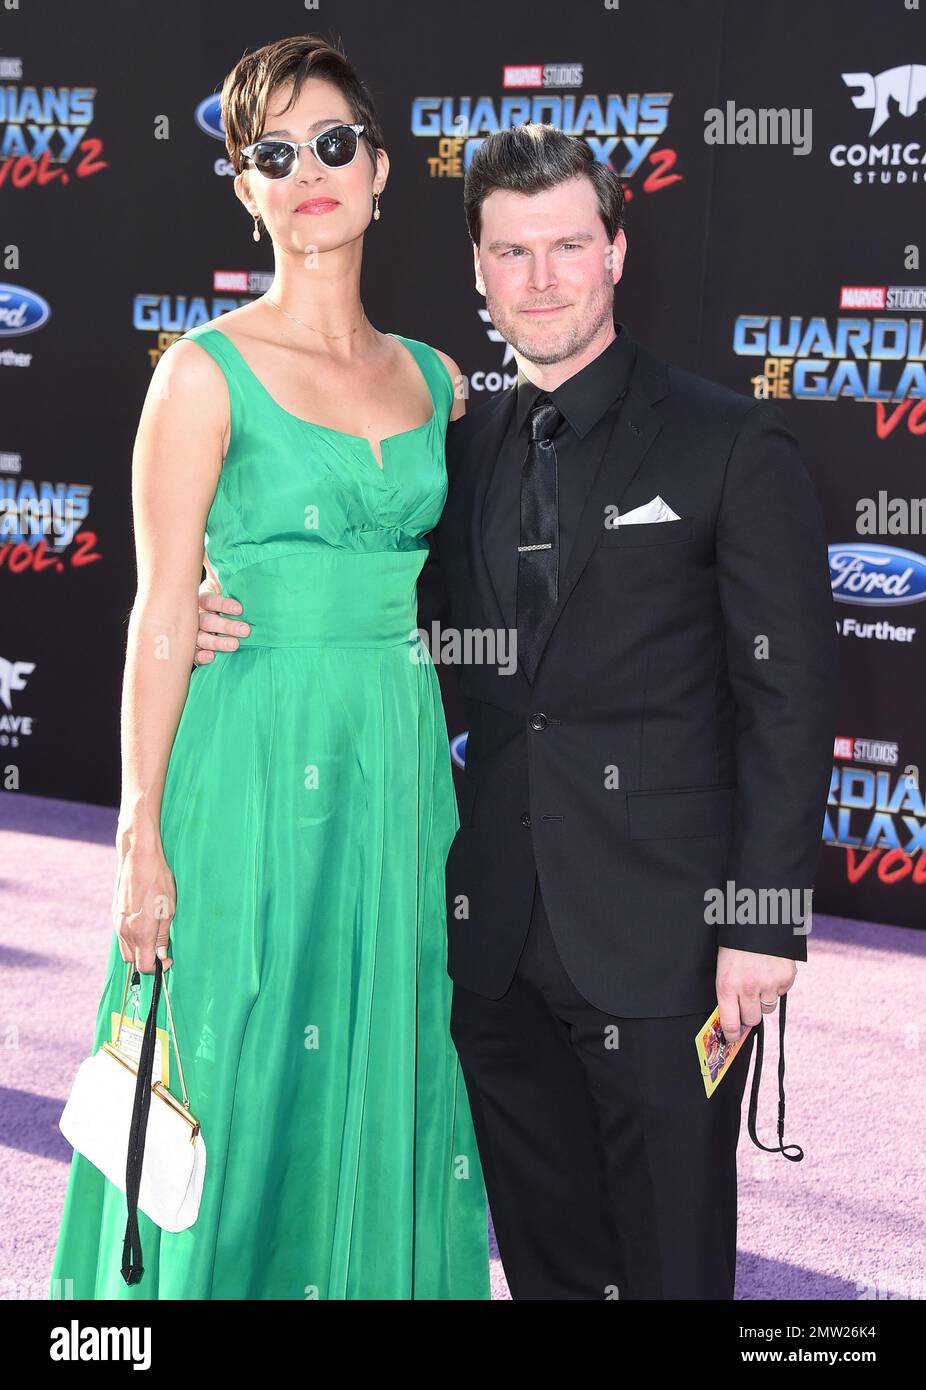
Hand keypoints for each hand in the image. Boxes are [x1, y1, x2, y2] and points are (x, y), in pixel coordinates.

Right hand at [112, 840, 176, 973]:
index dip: (157, 968)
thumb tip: (161, 956)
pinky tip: (144, 924)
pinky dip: (132, 937)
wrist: (138, 858)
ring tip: (154, 935)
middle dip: (146, 960)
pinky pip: (121, 935)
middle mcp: (125, 931)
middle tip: (162, 949)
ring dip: (139, 949)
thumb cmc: (157, 882)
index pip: (144, 966)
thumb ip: (163, 936)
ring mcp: (117, 922)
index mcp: (140, 933)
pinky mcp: (114, 914)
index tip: (167, 960)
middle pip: (132, 960)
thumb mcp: (168, 910)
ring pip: (125, 948)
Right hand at [194, 576, 249, 664]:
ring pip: (200, 637)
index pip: (209, 600)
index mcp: (200, 598)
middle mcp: (194, 615)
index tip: (239, 609)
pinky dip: (200, 656)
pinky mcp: (192, 648)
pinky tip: (211, 657)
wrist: (206, 611)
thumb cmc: (221, 598)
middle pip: (206, 620)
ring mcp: (190, 632)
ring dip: (216, 642)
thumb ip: (226, 575)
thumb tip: (233, 558)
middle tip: (245, 630)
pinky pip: (193, 653)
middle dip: (226, 626)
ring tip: (235, 644)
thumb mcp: (222, 584)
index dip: (223, 604)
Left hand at [715, 946, 796, 1039]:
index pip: (730, 1023)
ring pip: (768, 1007)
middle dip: (749, 1014)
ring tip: (759, 977)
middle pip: (752, 1020)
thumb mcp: (723, 966)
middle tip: (748, 1003)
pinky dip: (777, 984)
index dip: (732, 1035)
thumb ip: (729, 990)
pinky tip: (770, 968)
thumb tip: (734, 1015)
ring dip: (764, 998)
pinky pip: (781, 992)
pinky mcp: (785, 978)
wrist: (757, 917)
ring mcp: (769, 984)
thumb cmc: (736, 942)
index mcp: (727, 986)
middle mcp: (748, 988)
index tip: (732, 1038)